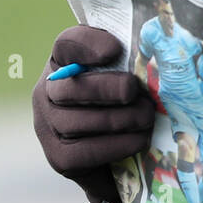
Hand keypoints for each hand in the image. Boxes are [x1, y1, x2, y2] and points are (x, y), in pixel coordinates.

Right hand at [33, 26, 155, 202]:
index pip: (66, 44)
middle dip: (108, 89)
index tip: (114, 50)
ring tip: (146, 118)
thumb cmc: (124, 104)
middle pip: (71, 87)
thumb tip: (154, 52)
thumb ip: (130, 62)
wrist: (112, 157)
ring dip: (120, 119)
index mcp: (64, 62)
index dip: (88, 45)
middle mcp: (47, 92)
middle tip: (135, 92)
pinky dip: (118, 145)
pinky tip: (139, 140)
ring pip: (77, 122)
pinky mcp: (59, 157)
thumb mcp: (126, 75)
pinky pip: (86, 151)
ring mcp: (48, 126)